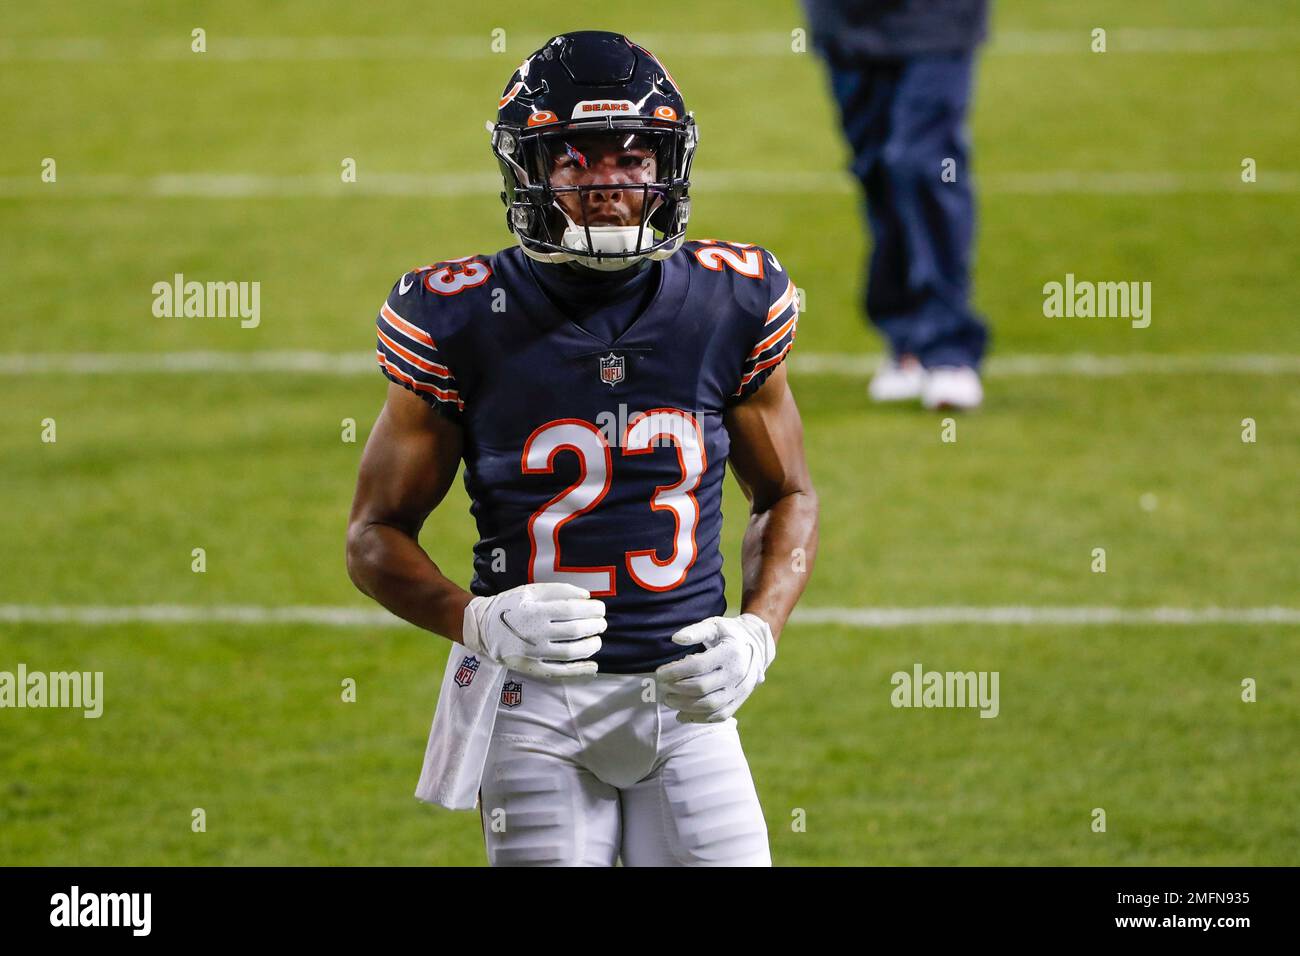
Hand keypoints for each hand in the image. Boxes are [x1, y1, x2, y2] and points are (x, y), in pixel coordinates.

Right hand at [461, 582, 605, 678]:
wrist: (482, 627)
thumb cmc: (510, 605)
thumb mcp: (531, 590)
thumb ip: (559, 590)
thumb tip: (586, 596)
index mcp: (534, 611)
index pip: (571, 610)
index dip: (591, 609)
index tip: (600, 608)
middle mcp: (534, 633)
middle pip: (574, 630)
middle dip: (594, 626)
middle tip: (602, 623)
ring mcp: (533, 653)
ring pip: (571, 652)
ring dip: (590, 646)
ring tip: (597, 639)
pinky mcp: (531, 668)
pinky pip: (559, 672)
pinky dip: (579, 671)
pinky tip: (593, 666)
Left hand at [654, 613, 775, 722]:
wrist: (757, 647)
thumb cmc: (729, 634)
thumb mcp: (714, 625)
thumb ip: (695, 631)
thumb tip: (675, 638)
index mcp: (730, 652)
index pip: (698, 666)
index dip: (675, 671)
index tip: (660, 673)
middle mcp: (737, 673)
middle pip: (702, 688)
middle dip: (677, 689)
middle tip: (662, 687)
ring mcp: (739, 690)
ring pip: (710, 706)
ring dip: (685, 706)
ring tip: (668, 700)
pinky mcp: (739, 701)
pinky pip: (719, 716)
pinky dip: (699, 718)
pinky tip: (682, 714)